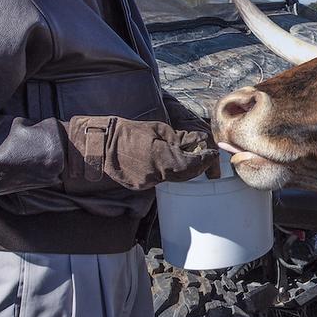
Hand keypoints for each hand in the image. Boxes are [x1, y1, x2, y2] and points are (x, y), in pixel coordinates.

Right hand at [63, 116, 221, 191]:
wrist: (103, 144)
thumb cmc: (131, 132)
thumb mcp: (159, 130)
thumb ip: (180, 138)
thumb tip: (199, 140)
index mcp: (163, 157)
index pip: (192, 163)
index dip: (205, 160)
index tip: (212, 154)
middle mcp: (157, 173)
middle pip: (186, 174)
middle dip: (198, 167)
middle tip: (207, 160)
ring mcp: (148, 182)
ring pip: (174, 178)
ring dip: (185, 171)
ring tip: (193, 161)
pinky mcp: (141, 186)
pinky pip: (160, 180)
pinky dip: (169, 173)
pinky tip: (172, 165)